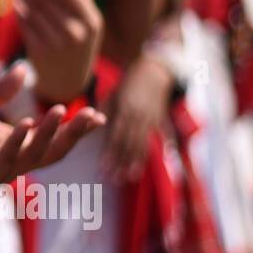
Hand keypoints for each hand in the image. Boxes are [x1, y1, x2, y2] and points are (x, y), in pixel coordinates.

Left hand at [0, 64, 105, 198]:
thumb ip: (1, 92)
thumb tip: (23, 68)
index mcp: (18, 146)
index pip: (55, 139)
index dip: (77, 130)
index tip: (99, 115)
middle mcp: (14, 161)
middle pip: (53, 151)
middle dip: (73, 134)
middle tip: (92, 115)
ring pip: (32, 155)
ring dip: (47, 134)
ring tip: (58, 110)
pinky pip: (4, 159)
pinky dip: (16, 142)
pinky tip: (26, 125)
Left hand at [12, 0, 102, 102]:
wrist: (68, 81)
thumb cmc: (80, 43)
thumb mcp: (90, 21)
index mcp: (91, 20)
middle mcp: (76, 31)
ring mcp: (57, 43)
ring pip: (34, 10)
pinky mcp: (40, 52)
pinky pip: (26, 25)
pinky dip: (19, 11)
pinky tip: (14, 0)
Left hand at [103, 54, 173, 180]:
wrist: (154, 72)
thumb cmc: (128, 84)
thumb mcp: (114, 94)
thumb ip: (104, 110)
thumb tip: (92, 123)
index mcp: (127, 110)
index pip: (117, 135)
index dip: (110, 152)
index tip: (103, 167)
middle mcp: (141, 117)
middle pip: (130, 144)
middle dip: (122, 162)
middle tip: (114, 179)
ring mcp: (152, 120)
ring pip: (142, 144)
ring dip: (136, 162)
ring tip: (129, 178)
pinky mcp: (159, 122)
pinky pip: (155, 141)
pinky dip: (151, 154)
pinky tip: (151, 165)